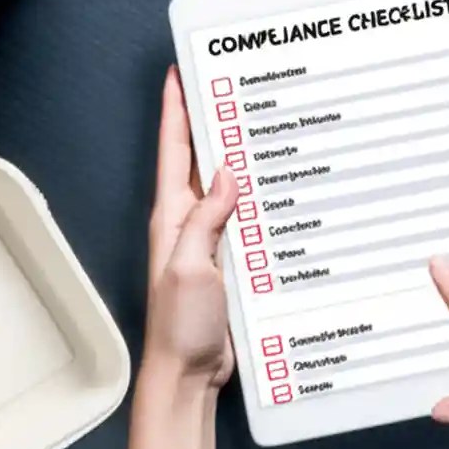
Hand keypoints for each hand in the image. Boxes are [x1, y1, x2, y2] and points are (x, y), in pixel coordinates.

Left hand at [124, 67, 236, 448]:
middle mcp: (188, 223)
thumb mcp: (190, 267)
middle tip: (234, 87)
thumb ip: (205, 218)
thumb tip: (225, 171)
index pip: (174, 151)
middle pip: (202, 162)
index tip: (182, 74)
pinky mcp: (230, 263)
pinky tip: (277, 189)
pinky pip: (245, 220)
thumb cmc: (179, 327)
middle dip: (213, 123)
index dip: (177, 111)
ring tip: (260, 123)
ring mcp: (209, 242)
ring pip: (227, 188)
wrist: (187, 373)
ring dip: (240, 158)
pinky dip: (259, 199)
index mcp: (172, 217)